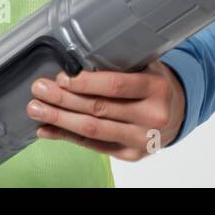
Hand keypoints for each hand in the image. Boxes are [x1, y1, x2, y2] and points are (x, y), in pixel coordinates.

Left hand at [26, 60, 185, 160]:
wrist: (177, 113)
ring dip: (59, 120)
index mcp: (156, 88)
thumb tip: (75, 59)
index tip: (61, 77)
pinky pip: (94, 146)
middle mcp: (151, 117)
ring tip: (36, 109)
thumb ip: (119, 63)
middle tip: (39, 89)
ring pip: (93, 130)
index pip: (115, 86)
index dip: (85, 82)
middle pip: (99, 109)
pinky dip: (67, 137)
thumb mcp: (146, 66)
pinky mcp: (131, 155)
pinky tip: (47, 130)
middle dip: (63, 99)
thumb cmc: (155, 84)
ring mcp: (141, 140)